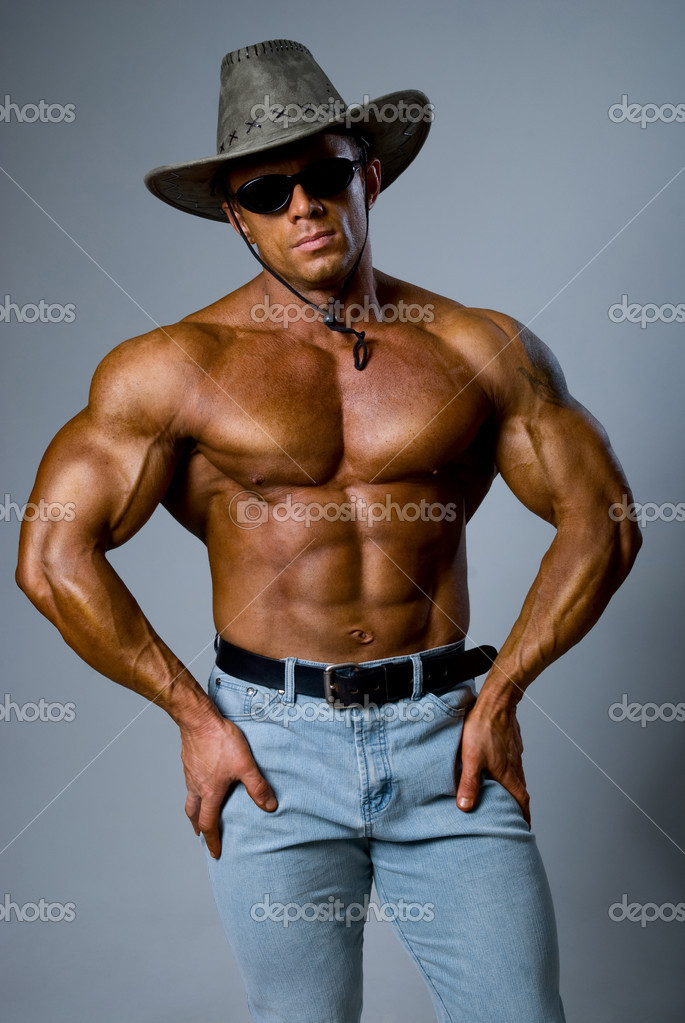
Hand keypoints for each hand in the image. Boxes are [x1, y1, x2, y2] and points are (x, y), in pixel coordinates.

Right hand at [180, 709, 277, 858]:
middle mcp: (196, 786)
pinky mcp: (188, 761)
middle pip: (193, 814)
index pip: (209, 824)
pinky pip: (189, 783)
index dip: (212, 840)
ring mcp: (190, 774)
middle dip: (199, 828)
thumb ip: (257, 786)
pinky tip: (202, 782)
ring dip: (194, 810)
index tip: (215, 852)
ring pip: (189, 798)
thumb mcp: (245, 765)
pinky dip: (194, 791)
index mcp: (210, 792)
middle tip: (203, 835)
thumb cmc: (220, 741)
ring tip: (200, 812)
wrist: (198, 720)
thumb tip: (270, 806)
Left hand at [455, 701, 530, 828]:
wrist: (496, 701)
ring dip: (514, 788)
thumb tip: (465, 807)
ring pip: (517, 776)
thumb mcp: (471, 758)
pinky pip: (513, 762)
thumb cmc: (483, 728)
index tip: (524, 827)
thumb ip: (469, 783)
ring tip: (505, 796)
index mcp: (507, 773)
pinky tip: (500, 768)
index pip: (521, 800)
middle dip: (518, 806)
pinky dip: (510, 772)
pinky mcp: (511, 742)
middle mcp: (514, 765)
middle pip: (521, 790)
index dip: (523, 816)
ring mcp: (514, 753)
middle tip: (514, 816)